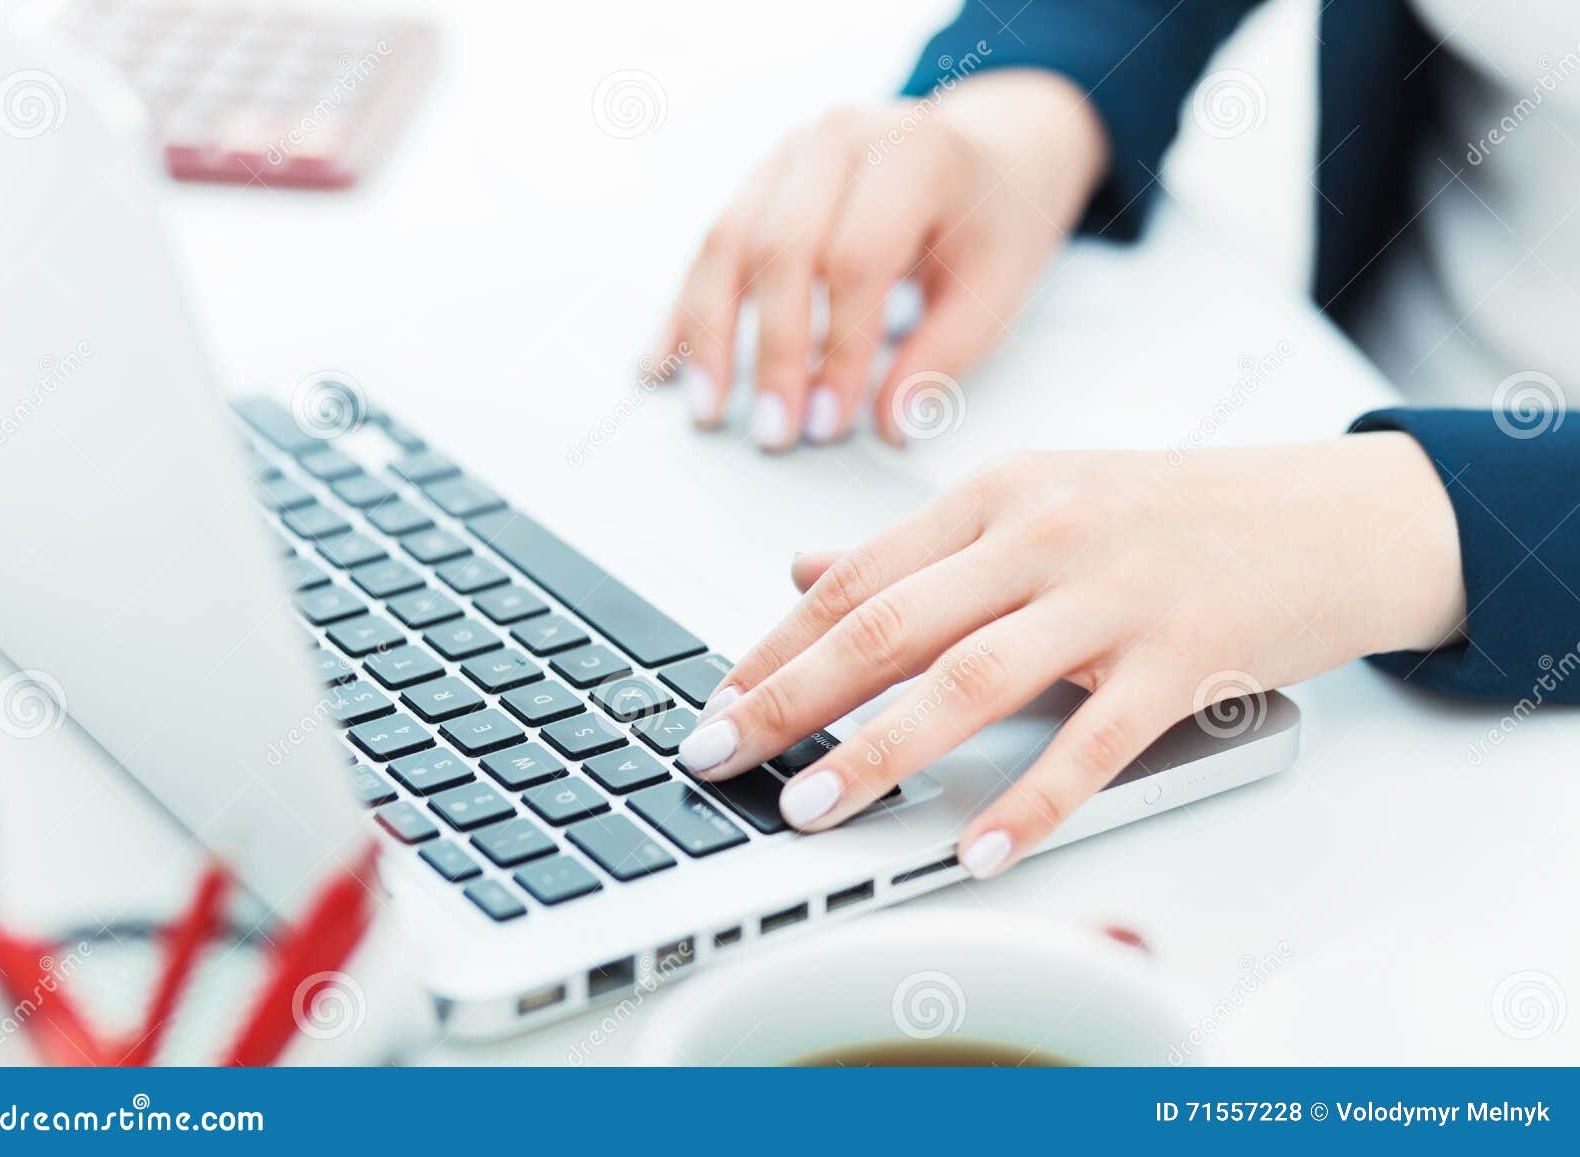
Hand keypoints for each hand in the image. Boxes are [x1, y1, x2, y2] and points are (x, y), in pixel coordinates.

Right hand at [660, 70, 1106, 450]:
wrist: (991, 154)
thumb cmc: (994, 225)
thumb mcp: (995, 290)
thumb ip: (940, 359)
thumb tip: (886, 427)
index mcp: (914, 154)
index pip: (856, 260)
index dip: (838, 351)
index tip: (828, 424)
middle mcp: (842, 137)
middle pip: (781, 248)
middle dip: (772, 353)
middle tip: (773, 434)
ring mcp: (791, 151)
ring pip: (728, 243)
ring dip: (710, 334)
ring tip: (707, 410)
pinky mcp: (760, 177)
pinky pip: (710, 245)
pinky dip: (686, 310)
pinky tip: (664, 364)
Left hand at [677, 434, 1465, 875]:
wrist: (1331, 516)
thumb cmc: (1175, 515)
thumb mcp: (1038, 502)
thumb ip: (922, 548)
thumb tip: (806, 572)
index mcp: (998, 494)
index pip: (857, 576)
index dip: (775, 644)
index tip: (715, 699)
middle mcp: (1043, 536)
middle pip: (889, 625)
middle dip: (790, 697)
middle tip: (720, 755)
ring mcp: (1113, 598)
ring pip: (970, 680)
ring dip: (878, 753)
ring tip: (811, 810)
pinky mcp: (1180, 661)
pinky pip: (1090, 745)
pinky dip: (1027, 802)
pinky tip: (974, 847)